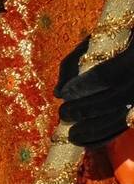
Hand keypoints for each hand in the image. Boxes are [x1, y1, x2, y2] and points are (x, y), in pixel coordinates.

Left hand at [55, 34, 133, 148]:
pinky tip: (87, 142)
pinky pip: (123, 128)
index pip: (103, 75)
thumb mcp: (96, 42)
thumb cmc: (116, 41)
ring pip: (119, 121)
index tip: (63, 93)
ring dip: (92, 131)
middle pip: (109, 102)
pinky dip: (105, 137)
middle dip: (82, 111)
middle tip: (63, 113)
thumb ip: (74, 61)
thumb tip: (57, 93)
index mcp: (131, 57)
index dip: (80, 87)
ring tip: (72, 134)